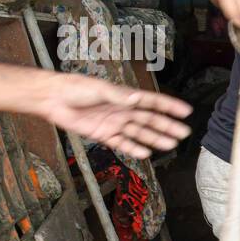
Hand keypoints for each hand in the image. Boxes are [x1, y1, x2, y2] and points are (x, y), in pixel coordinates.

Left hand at [35, 72, 191, 158]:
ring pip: (139, 133)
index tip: (186, 111)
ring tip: (171, 145)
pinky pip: (122, 143)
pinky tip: (146, 153)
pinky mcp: (103, 134)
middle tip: (184, 133)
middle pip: (150, 120)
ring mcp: (114, 123)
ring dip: (155, 139)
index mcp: (125, 97)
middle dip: (168, 126)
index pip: (152, 102)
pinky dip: (133, 148)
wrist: (53, 99)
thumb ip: (118, 95)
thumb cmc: (75, 88)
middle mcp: (123, 110)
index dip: (170, 106)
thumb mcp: (98, 88)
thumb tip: (136, 99)